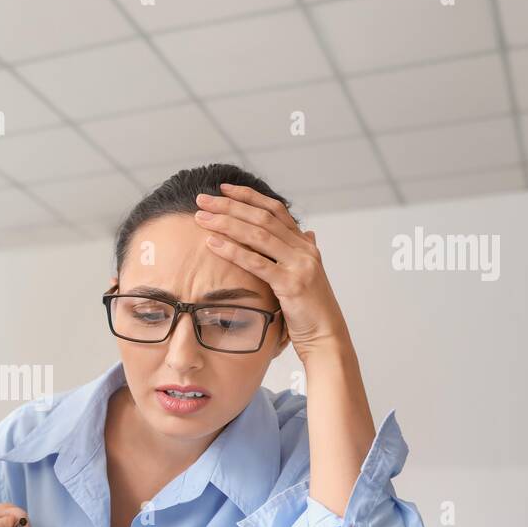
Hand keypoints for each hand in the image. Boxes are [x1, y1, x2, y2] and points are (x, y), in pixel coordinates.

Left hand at [194, 183, 350, 360]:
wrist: (326, 337)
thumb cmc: (309, 310)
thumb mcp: (306, 276)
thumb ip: (302, 254)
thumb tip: (308, 233)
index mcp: (305, 245)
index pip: (275, 210)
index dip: (249, 197)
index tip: (223, 189)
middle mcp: (304, 249)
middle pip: (262, 217)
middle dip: (229, 206)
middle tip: (202, 199)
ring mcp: (299, 265)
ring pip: (258, 234)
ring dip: (226, 223)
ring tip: (201, 218)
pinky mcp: (291, 284)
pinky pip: (256, 262)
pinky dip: (232, 250)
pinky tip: (212, 243)